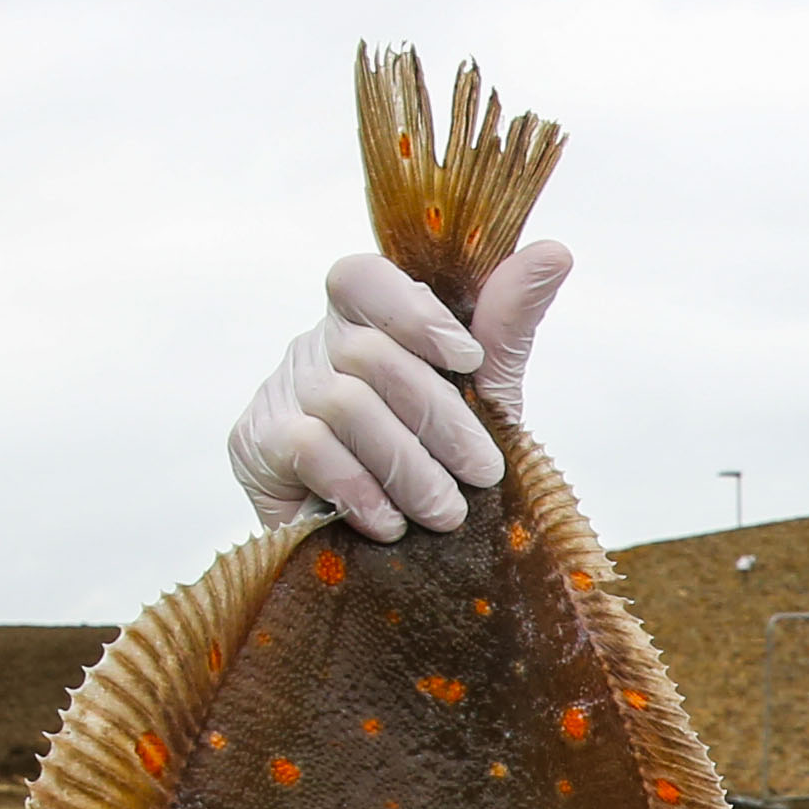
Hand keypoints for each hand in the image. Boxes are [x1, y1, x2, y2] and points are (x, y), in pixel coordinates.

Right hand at [224, 241, 576, 538]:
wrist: (407, 556)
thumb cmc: (444, 462)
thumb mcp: (486, 393)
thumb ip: (507, 325)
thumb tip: (554, 252)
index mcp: (366, 322)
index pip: (362, 276)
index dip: (412, 313)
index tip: (469, 361)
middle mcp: (316, 346)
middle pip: (369, 353)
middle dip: (439, 419)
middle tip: (482, 473)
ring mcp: (281, 391)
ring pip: (344, 403)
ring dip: (408, 466)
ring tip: (445, 512)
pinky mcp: (254, 443)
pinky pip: (308, 447)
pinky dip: (360, 488)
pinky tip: (389, 523)